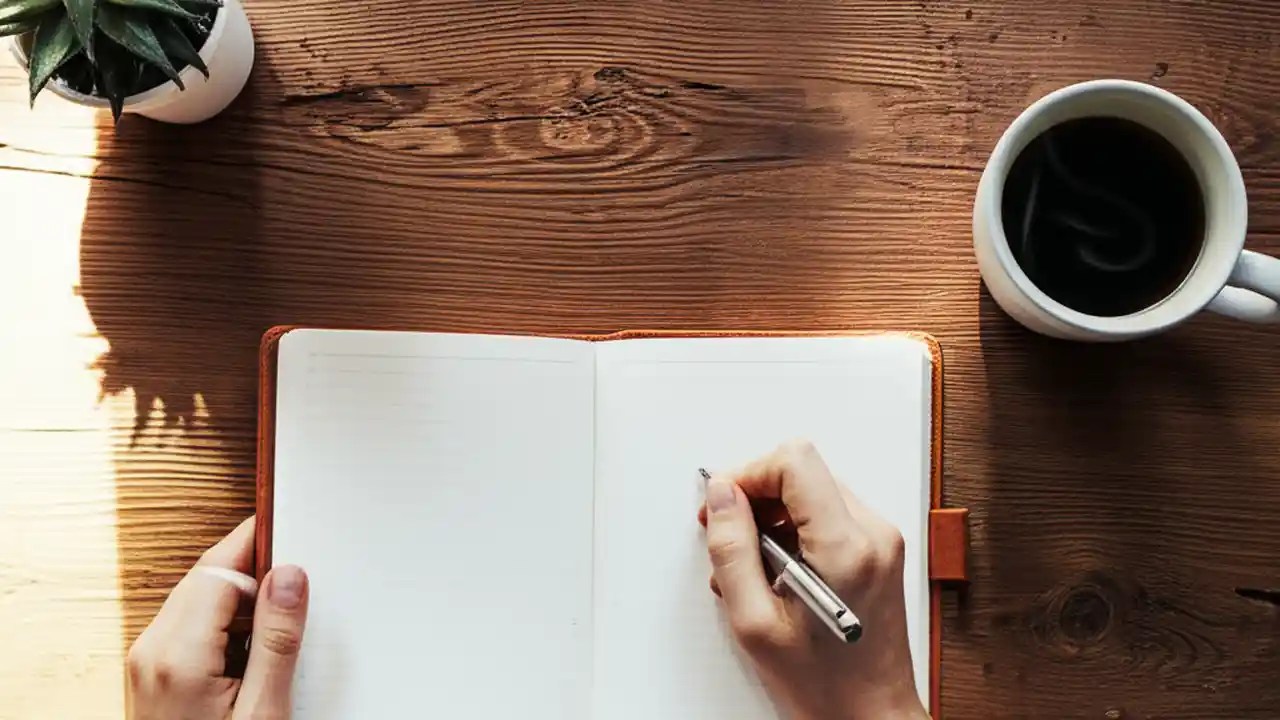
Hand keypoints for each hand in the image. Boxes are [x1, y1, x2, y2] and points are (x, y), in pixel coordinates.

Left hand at [126, 517, 309, 719]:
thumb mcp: (264, 712)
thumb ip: (277, 640)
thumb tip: (289, 576)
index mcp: (177, 655)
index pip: (220, 571)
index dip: (260, 550)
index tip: (295, 539)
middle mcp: (151, 651)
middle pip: (207, 577)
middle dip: (254, 570)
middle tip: (299, 580)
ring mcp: (146, 662)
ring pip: (199, 598)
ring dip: (241, 600)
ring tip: (279, 631)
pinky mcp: (152, 672)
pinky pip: (191, 624)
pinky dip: (226, 624)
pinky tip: (254, 650)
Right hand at [699, 441, 927, 719]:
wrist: (870, 715)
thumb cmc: (825, 686)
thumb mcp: (755, 621)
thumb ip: (732, 549)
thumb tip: (721, 496)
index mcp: (845, 548)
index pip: (795, 462)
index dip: (748, 474)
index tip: (722, 504)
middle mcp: (872, 534)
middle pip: (803, 471)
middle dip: (756, 496)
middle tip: (726, 535)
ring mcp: (880, 540)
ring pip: (812, 489)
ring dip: (772, 516)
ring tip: (752, 567)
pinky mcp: (879, 549)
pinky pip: (827, 513)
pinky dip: (794, 530)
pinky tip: (776, 570)